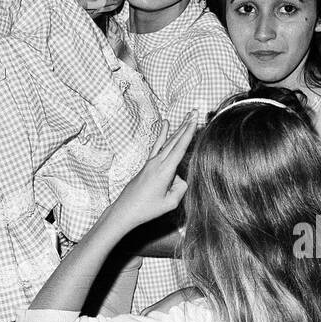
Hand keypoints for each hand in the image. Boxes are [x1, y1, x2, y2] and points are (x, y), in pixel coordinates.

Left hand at [105, 112, 196, 229]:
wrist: (125, 209)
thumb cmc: (147, 209)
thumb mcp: (170, 203)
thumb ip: (180, 188)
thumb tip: (180, 178)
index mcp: (164, 170)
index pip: (180, 148)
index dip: (189, 133)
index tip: (195, 120)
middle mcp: (157, 162)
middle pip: (175, 140)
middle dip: (186, 125)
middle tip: (194, 111)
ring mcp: (151, 162)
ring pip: (168, 142)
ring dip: (178, 129)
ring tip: (186, 116)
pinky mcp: (148, 164)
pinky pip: (158, 146)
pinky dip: (163, 135)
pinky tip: (165, 124)